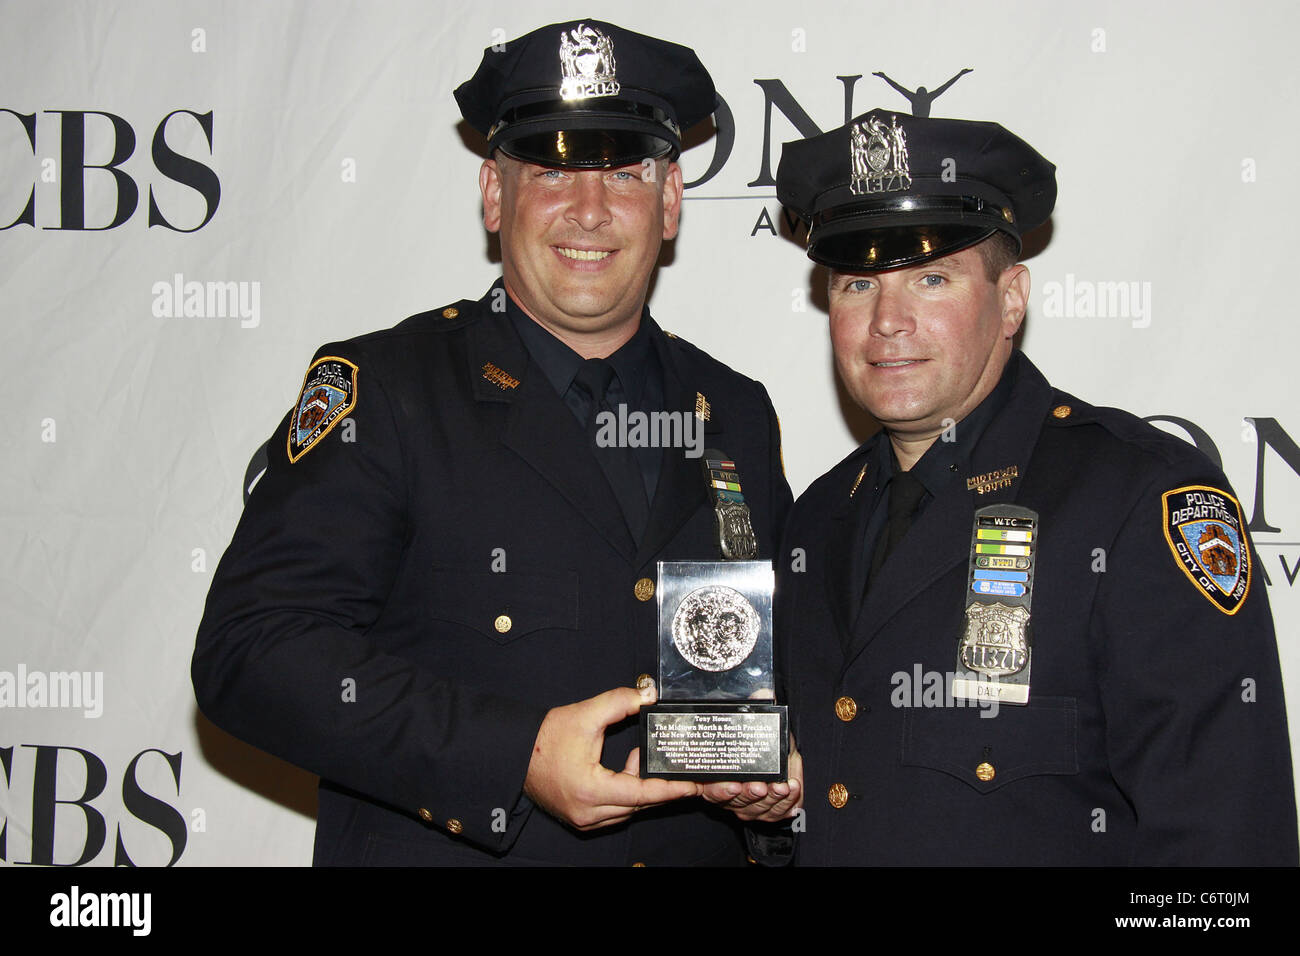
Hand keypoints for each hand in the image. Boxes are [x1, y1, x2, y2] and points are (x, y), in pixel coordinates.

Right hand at [524, 682, 698, 830]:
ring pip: (627, 811)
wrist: (515, 754)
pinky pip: (614, 811)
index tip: (691, 786)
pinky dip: (626, 795)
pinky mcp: (580, 818)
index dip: (669, 788)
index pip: (641, 794)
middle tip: (683, 773)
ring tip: (644, 759)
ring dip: (641, 790)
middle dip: (660, 788)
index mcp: (590, 790)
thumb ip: (619, 702)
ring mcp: (583, 820)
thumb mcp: (585, 715)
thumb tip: (648, 695)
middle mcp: (588, 813)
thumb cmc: (546, 737)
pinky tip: (627, 771)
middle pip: (638, 806)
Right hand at [699, 735, 802, 822]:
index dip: (721, 791)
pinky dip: (789, 801)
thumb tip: (753, 714)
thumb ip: (751, 728)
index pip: (713, 790)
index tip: (734, 786)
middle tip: (760, 787)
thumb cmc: (764, 744)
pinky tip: (793, 789)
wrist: (781, 759)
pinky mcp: (773, 812)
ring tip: (783, 787)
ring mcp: (752, 807)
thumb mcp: (756, 732)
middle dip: (751, 794)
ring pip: (760, 809)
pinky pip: (780, 812)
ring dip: (773, 798)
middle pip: (738, 801)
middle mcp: (733, 797)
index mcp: (719, 779)